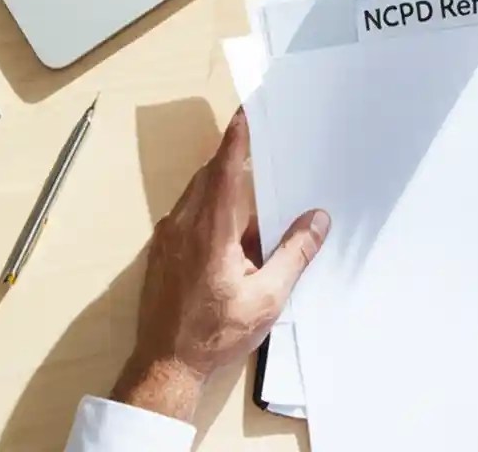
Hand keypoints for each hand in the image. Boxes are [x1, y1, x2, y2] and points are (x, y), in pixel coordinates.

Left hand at [112, 109, 330, 420]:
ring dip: (224, 192)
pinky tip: (231, 237)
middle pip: (211, 177)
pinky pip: (188, 217)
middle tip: (262, 149)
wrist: (165, 364)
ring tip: (253, 207)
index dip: (238, 138)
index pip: (226, 170)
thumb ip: (294, 254)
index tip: (246, 112)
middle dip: (235, 161)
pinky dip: (210, 212)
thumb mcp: (268, 298)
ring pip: (198, 197)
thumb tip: (316, 220)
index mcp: (211, 231)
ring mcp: (167, 238)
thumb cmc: (215, 334)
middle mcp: (184, 226)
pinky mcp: (160, 252)